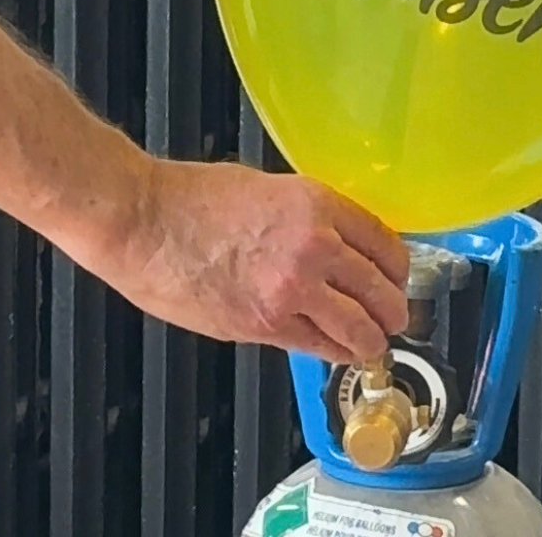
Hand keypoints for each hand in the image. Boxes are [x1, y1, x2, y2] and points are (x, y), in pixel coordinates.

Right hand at [118, 160, 409, 362]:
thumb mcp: (269, 189)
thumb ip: (308, 217)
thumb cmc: (192, 198)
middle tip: (394, 316)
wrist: (144, 220)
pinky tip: (338, 350)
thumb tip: (335, 243)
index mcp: (318, 204)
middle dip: (392, 309)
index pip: (386, 244)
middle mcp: (315, 245)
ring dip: (371, 339)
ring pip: (359, 328)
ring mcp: (292, 288)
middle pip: (382, 290)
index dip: (397, 269)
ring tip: (372, 343)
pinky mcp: (265, 323)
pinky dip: (335, 352)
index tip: (397, 278)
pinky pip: (319, 346)